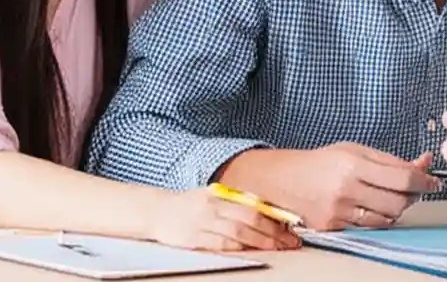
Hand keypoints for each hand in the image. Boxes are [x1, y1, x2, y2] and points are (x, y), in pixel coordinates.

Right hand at [145, 187, 300, 251]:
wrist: (155, 211)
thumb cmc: (187, 206)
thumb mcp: (211, 197)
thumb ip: (234, 203)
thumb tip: (263, 212)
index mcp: (220, 195)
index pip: (253, 206)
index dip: (274, 217)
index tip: (291, 226)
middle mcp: (213, 206)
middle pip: (250, 219)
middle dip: (274, 232)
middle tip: (291, 241)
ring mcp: (202, 222)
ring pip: (238, 232)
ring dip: (261, 241)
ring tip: (278, 248)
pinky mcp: (192, 238)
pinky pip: (219, 243)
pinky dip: (237, 247)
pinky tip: (250, 250)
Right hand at [221, 144, 441, 231]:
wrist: (284, 180)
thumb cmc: (322, 162)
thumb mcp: (356, 150)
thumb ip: (390, 161)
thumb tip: (424, 164)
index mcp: (353, 164)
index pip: (402, 178)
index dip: (423, 181)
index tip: (433, 181)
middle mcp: (346, 189)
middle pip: (398, 203)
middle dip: (412, 196)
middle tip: (413, 189)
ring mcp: (338, 211)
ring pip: (386, 219)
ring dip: (396, 208)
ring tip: (389, 195)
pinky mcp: (333, 227)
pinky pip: (368, 227)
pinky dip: (377, 218)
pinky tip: (372, 206)